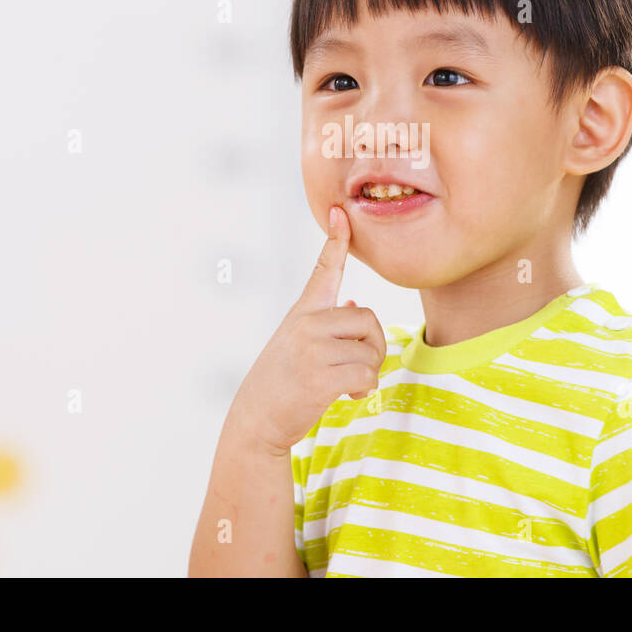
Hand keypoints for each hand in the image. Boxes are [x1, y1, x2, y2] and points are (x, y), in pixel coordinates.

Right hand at [229, 205, 386, 456]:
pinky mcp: (320, 377)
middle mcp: (307, 324)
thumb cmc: (282, 381)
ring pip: (371, 352)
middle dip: (374, 347)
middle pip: (369, 320)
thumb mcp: (298, 343)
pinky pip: (368, 376)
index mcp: (303, 312)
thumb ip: (326, 323)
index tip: (341, 212)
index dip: (336, 239)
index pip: (323, 269)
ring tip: (348, 384)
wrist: (257, 419)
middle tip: (358, 366)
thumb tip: (354, 306)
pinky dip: (366, 390)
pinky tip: (350, 397)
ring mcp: (312, 349)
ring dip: (369, 372)